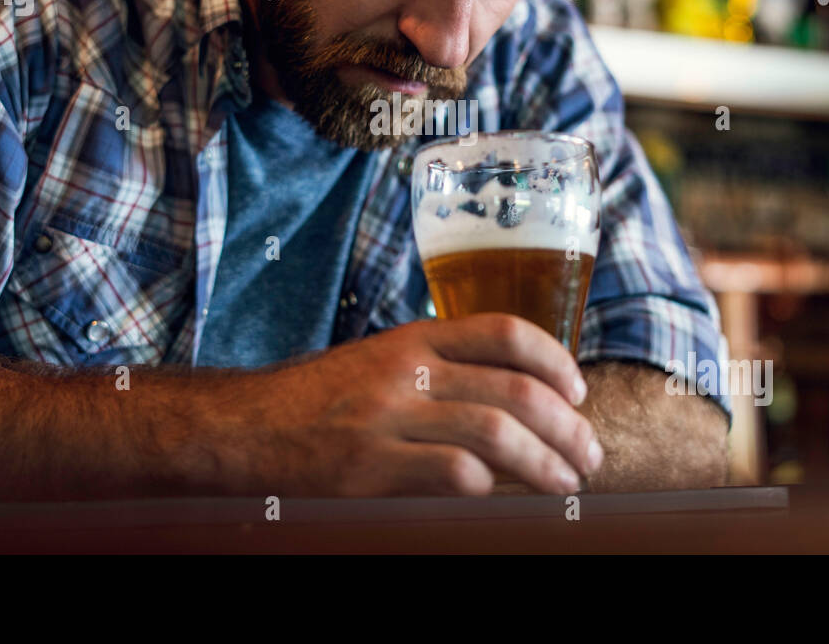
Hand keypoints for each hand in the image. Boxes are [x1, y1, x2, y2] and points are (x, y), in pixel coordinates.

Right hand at [202, 314, 602, 496]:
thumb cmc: (315, 400)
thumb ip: (436, 368)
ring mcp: (387, 418)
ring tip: (566, 484)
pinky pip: (452, 474)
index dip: (555, 360)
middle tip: (590, 455)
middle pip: (514, 390)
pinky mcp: (368, 469)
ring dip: (545, 462)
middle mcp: (406, 370)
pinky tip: (499, 497)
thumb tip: (513, 395)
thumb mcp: (378, 364)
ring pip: (495, 433)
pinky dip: (488, 487)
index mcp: (413, 339)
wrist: (239, 429)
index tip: (578, 391)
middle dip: (567, 427)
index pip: (504, 332)